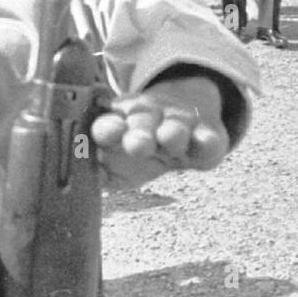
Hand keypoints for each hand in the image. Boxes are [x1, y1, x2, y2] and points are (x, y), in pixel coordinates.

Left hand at [90, 75, 228, 187]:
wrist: (184, 122)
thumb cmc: (141, 146)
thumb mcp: (116, 158)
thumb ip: (99, 170)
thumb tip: (89, 179)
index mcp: (119, 122)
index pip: (109, 125)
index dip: (106, 130)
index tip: (103, 135)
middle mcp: (149, 117)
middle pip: (143, 122)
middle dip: (139, 132)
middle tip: (136, 144)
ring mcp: (180, 124)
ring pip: (175, 127)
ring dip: (172, 132)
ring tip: (169, 138)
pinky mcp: (208, 134)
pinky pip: (208, 139)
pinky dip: (206, 141)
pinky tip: (204, 141)